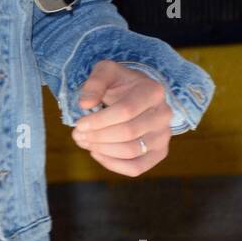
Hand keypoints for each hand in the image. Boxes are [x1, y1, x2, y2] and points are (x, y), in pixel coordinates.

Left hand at [70, 59, 173, 176]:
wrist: (136, 94)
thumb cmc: (119, 83)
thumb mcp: (106, 72)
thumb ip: (95, 84)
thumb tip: (85, 104)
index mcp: (153, 91)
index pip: (126, 111)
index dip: (99, 121)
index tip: (79, 124)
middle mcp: (164, 114)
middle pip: (128, 133)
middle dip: (97, 136)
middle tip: (77, 134)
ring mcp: (164, 135)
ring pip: (131, 151)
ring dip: (102, 150)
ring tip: (84, 142)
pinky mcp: (159, 152)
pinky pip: (136, 167)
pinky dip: (113, 165)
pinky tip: (97, 153)